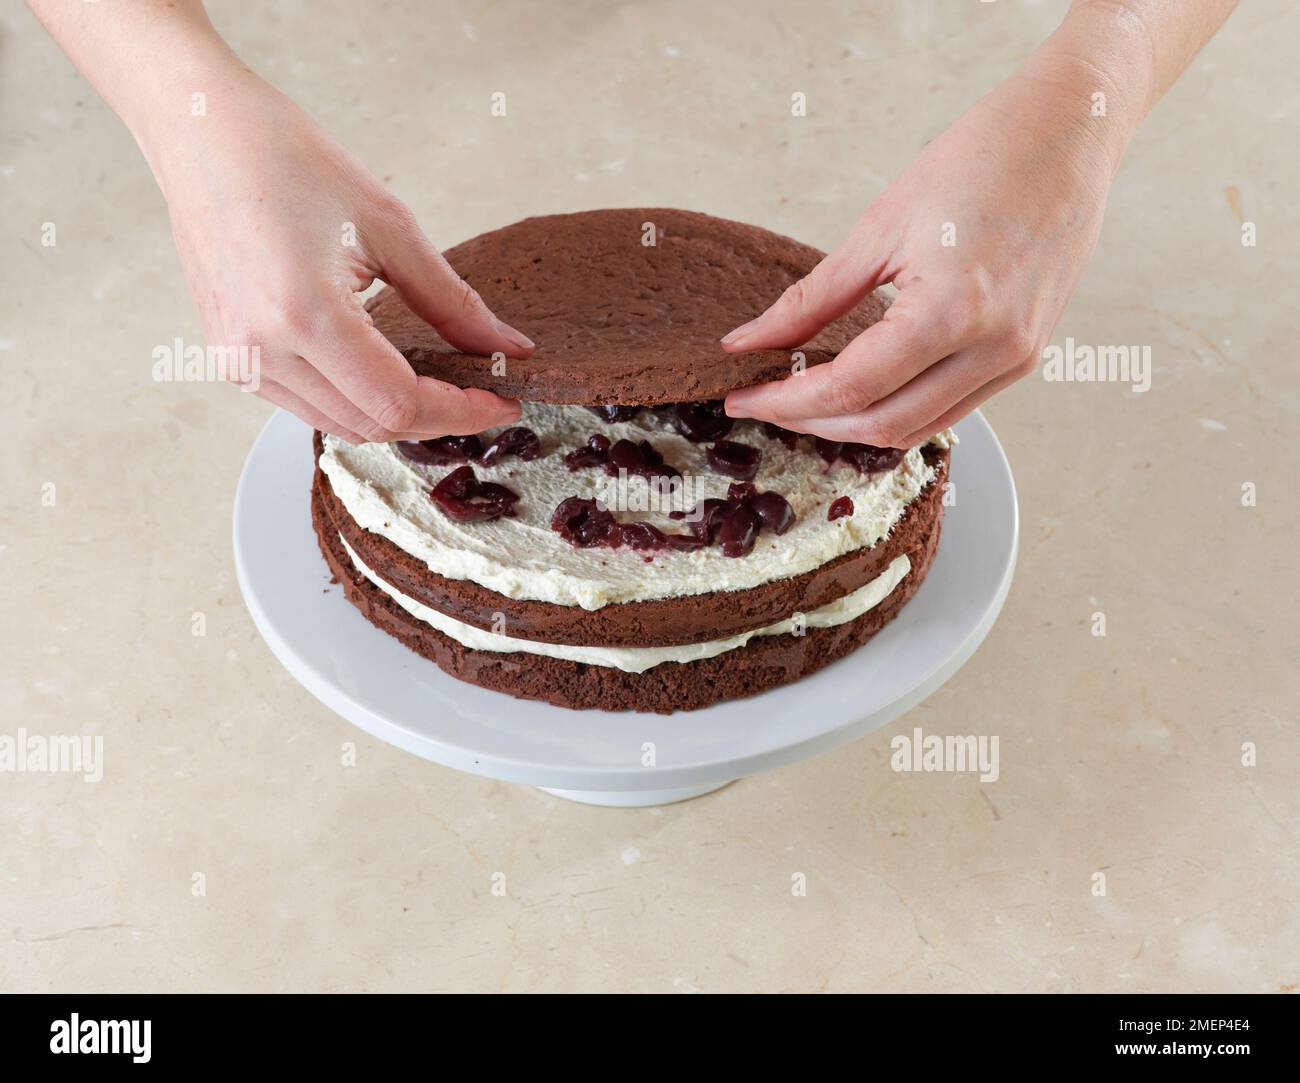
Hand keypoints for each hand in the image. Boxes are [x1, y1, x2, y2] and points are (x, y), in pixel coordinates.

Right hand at [148, 77, 530, 442]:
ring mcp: (240, 361)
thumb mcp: (390, 226)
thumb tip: (508, 348)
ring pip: (341, 424)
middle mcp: (261, 351)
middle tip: (482, 394)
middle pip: (372, 425)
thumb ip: (453, 301)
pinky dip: (356, 400)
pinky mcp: (232, 359)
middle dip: (436, 418)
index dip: (461, 412)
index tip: (503, 403)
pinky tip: (386, 371)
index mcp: (303, 315)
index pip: (398, 403)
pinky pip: (308, 405)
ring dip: (396, 415)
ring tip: (442, 384)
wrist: (201, 132)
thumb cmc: (288, 161)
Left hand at [722, 67, 1116, 447]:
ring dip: (852, 425)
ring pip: (916, 428)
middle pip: (881, 424)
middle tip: (764, 400)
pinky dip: (897, 410)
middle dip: (811, 421)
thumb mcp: (879, 226)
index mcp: (951, 312)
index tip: (742, 396)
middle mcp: (993, 349)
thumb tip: (747, 342)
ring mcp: (1015, 359)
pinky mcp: (1024, 357)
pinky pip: (949, 410)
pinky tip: (860, 389)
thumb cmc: (979, 160)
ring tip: (803, 400)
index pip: (850, 388)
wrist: (1069, 133)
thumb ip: (810, 299)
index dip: (786, 401)